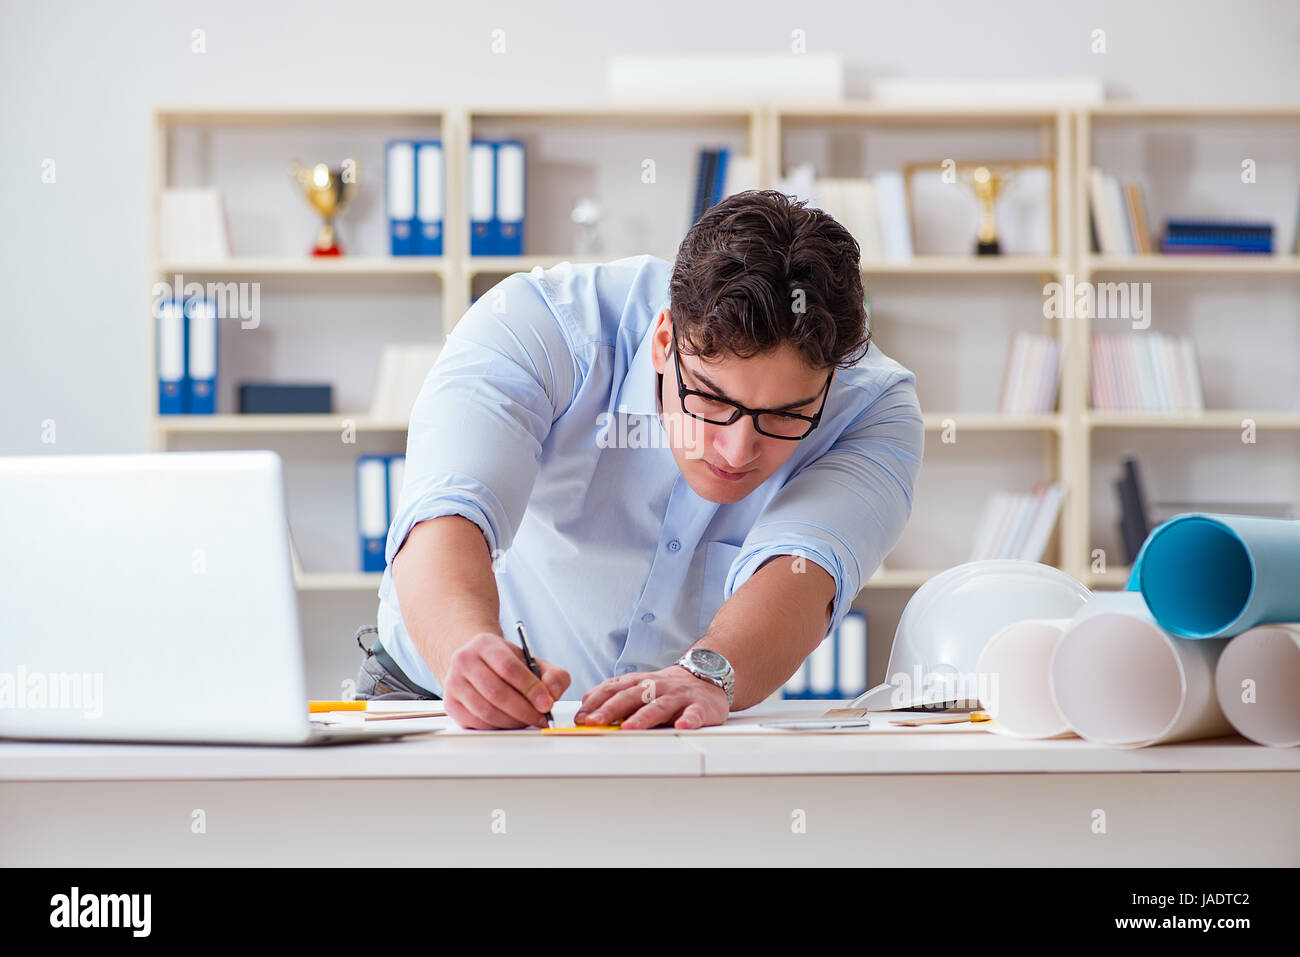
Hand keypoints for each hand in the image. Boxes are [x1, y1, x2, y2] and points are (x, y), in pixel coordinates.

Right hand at [442, 632, 569, 728]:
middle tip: (541, 718)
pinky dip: (499, 727)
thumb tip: (552, 693)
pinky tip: (511, 721)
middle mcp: (464, 661)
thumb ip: (552, 674)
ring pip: (486, 712)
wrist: (475, 663)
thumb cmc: (505, 663)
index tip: (547, 703)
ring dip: (513, 721)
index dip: (531, 688)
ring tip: (528, 720)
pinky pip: (478, 723)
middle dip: (524, 710)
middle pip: (497, 693)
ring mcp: (453, 683)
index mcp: (484, 644)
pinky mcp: (451, 705)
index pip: (508, 668)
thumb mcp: (531, 661)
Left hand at [575, 665, 727, 729]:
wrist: (704, 676)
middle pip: (631, 697)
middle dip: (610, 710)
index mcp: (638, 682)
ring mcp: (677, 696)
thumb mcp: (637, 687)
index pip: (613, 689)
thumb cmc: (665, 688)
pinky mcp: (698, 706)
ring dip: (642, 717)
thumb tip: (585, 706)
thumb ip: (613, 695)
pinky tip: (682, 726)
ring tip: (628, 728)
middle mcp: (655, 687)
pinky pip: (693, 713)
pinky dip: (688, 720)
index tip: (580, 717)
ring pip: (658, 706)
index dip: (595, 703)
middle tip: (594, 722)